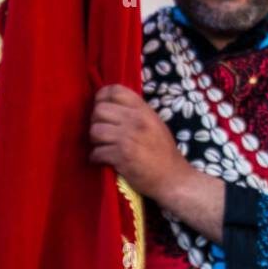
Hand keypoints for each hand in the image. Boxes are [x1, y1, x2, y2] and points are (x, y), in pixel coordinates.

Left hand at [89, 84, 189, 201]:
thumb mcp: (154, 124)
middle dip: (96, 122)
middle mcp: (136, 120)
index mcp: (144, 110)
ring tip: (104, 147)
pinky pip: (96, 152)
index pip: (115, 90)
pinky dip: (97, 158)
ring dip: (95, 141)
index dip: (102, 97)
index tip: (101, 109)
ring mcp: (128, 137)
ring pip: (95, 131)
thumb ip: (136, 113)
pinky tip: (104, 160)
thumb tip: (110, 107)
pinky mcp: (122, 156)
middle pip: (99, 110)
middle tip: (103, 133)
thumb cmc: (163, 152)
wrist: (173, 178)